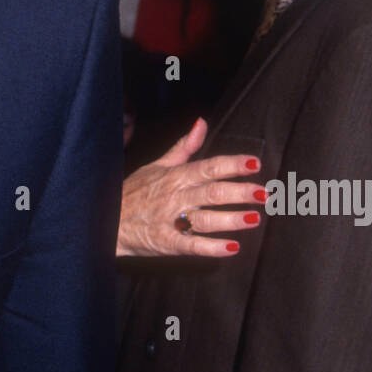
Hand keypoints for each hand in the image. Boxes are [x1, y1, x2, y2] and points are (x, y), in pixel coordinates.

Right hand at [116, 117, 263, 257]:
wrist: (107, 220)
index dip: (232, 164)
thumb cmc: (135, 191)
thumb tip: (202, 123)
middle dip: (240, 192)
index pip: (208, 167)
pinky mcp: (166, 242)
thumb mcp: (157, 165)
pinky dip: (212, 247)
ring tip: (255, 218)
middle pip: (212, 192)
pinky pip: (191, 245)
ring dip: (231, 219)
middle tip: (264, 193)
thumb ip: (184, 147)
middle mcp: (175, 196)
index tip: (254, 163)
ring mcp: (170, 220)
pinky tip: (232, 248)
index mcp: (175, 175)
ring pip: (205, 219)